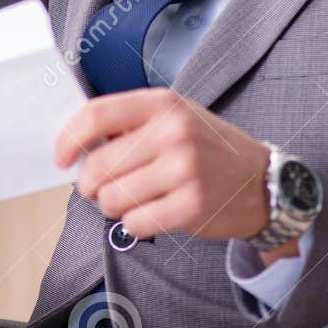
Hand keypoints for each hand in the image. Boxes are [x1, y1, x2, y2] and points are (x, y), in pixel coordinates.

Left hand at [55, 86, 279, 245]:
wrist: (265, 182)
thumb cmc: (209, 149)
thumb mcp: (176, 118)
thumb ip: (130, 125)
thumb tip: (77, 147)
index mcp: (164, 104)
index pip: (97, 115)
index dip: (69, 140)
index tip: (61, 158)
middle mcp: (174, 132)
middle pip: (98, 166)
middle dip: (90, 185)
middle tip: (101, 189)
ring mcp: (184, 169)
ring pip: (112, 199)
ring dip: (114, 207)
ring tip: (135, 200)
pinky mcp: (192, 205)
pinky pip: (135, 223)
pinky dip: (136, 224)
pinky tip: (154, 214)